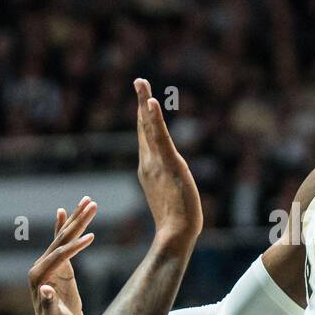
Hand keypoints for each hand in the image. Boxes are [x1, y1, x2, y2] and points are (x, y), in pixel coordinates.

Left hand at [28, 197, 95, 314]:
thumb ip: (49, 306)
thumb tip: (45, 289)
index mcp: (39, 277)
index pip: (59, 256)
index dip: (75, 246)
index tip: (92, 237)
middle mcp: (41, 267)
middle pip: (61, 239)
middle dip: (77, 221)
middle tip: (91, 202)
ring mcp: (49, 266)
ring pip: (64, 237)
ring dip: (76, 219)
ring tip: (88, 200)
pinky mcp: (58, 268)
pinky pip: (62, 243)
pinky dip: (65, 227)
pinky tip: (64, 212)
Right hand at [134, 77, 201, 249]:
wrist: (176, 233)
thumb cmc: (176, 221)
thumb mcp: (169, 196)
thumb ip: (166, 184)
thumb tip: (170, 182)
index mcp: (149, 168)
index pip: (146, 137)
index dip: (144, 117)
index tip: (145, 99)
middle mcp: (149, 162)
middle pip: (144, 127)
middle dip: (142, 102)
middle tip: (139, 81)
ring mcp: (157, 163)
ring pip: (149, 128)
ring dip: (145, 103)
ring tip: (141, 84)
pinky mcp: (168, 164)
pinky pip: (160, 138)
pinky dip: (154, 120)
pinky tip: (151, 104)